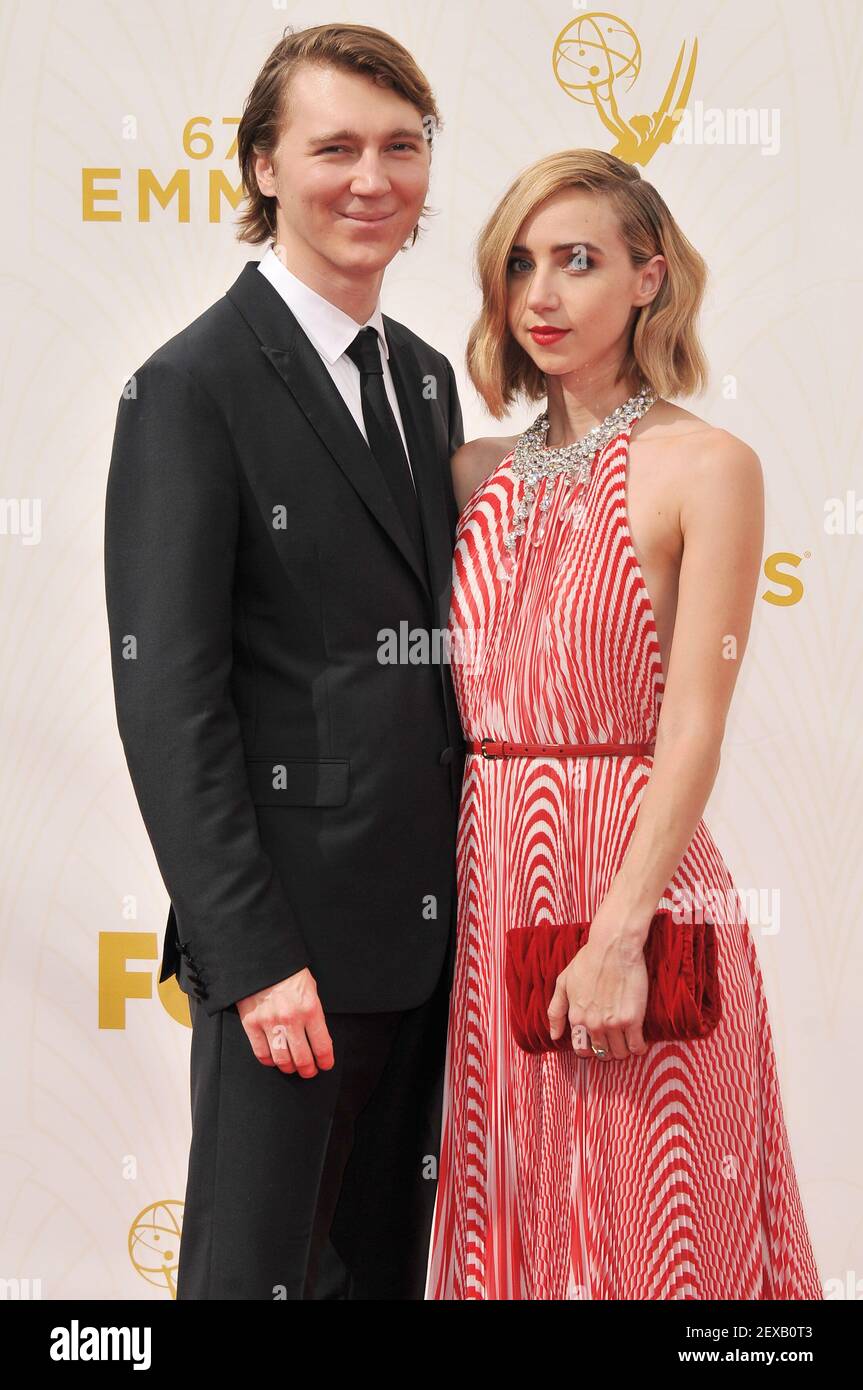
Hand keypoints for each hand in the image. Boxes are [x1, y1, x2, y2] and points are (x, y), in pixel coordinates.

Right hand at [236, 968, 334, 1077]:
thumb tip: (318, 1038)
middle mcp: (291, 1018)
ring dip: (289, 1068)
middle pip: (302, 1058)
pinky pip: (261, 1053)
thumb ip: (314, 1014)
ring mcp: (269, 1022)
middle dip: (308, 1069)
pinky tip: (274, 1059)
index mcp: (310, 1008)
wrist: (262, 959)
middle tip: (309, 1070)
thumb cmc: (288, 973)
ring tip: (292, 1067)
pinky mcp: (251, 1023)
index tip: (325, 1064)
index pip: (322, 1046)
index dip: (326, 1061)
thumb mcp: (310, 989)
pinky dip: (269, 1061)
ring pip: (282, 1060)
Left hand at [547, 908, 650, 1060]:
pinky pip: (636, 1046)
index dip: (590, 1048)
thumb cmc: (588, 960)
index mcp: (576, 1017)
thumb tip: (553, 1035)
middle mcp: (592, 1024)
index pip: (581, 1049)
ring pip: (620, 1053)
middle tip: (615, 1040)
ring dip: (624, 1050)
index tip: (599, 1042)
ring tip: (627, 1040)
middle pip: (602, 1053)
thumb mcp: (564, 982)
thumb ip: (556, 1010)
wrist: (613, 947)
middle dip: (608, 1050)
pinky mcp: (632, 1020)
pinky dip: (639, 1048)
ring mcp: (612, 1024)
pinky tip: (640, 1042)